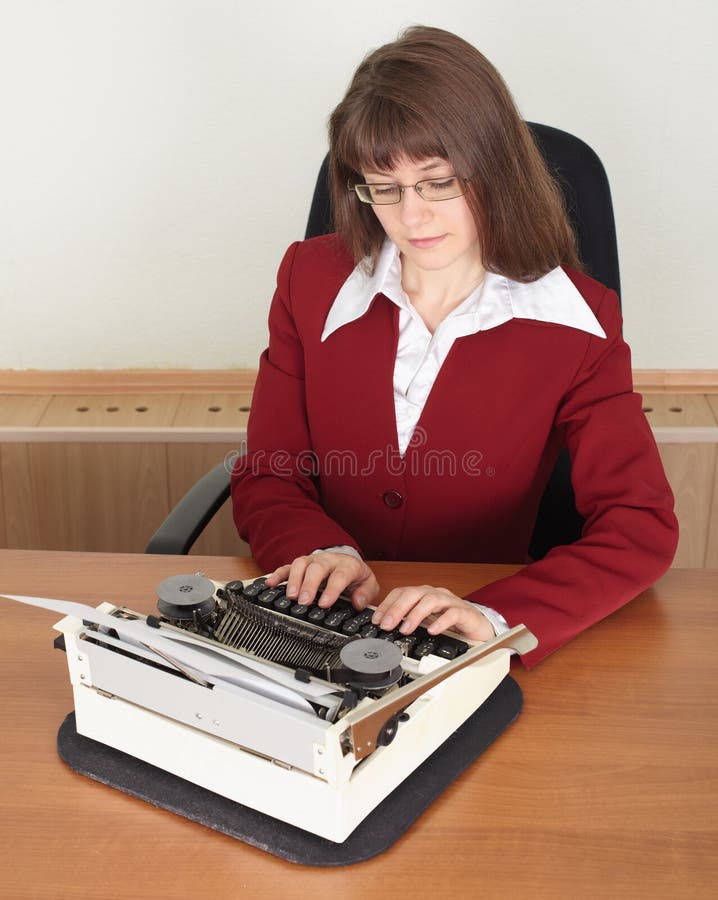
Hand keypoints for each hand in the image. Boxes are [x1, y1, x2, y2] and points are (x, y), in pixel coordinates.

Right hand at [263, 552, 379, 609]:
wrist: (346, 562)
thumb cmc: (355, 576)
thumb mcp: (368, 584)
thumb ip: (366, 593)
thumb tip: (358, 603)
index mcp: (346, 565)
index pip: (340, 575)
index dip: (332, 589)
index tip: (325, 603)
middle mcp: (328, 561)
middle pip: (317, 568)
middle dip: (309, 584)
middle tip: (305, 601)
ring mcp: (312, 561)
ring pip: (301, 564)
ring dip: (294, 579)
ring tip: (291, 596)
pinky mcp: (301, 565)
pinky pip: (287, 567)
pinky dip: (278, 574)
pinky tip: (270, 583)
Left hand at [371, 585, 494, 641]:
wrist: (479, 628)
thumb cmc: (450, 624)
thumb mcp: (425, 622)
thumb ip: (408, 621)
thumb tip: (385, 627)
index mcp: (424, 595)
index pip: (402, 592)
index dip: (387, 605)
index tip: (376, 620)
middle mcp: (436, 595)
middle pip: (414, 593)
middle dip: (397, 609)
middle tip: (386, 625)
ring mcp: (451, 602)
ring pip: (431, 600)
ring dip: (415, 614)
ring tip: (405, 629)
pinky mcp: (465, 613)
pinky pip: (453, 614)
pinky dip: (441, 621)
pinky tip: (432, 631)